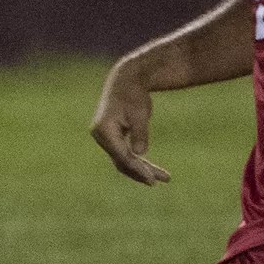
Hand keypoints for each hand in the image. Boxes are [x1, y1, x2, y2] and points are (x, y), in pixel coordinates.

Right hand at [89, 69, 170, 185]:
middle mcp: (100, 135)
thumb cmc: (133, 94)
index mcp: (104, 130)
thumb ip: (139, 133)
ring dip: (141, 169)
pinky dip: (138, 161)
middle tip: (158, 182)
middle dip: (140, 172)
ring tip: (164, 177)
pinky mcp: (111, 138)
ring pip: (123, 160)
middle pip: (121, 161)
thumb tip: (140, 153)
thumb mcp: (140, 113)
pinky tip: (152, 170)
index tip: (152, 180)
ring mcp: (104, 137)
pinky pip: (124, 154)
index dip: (137, 169)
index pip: (122, 156)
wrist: (125, 80)